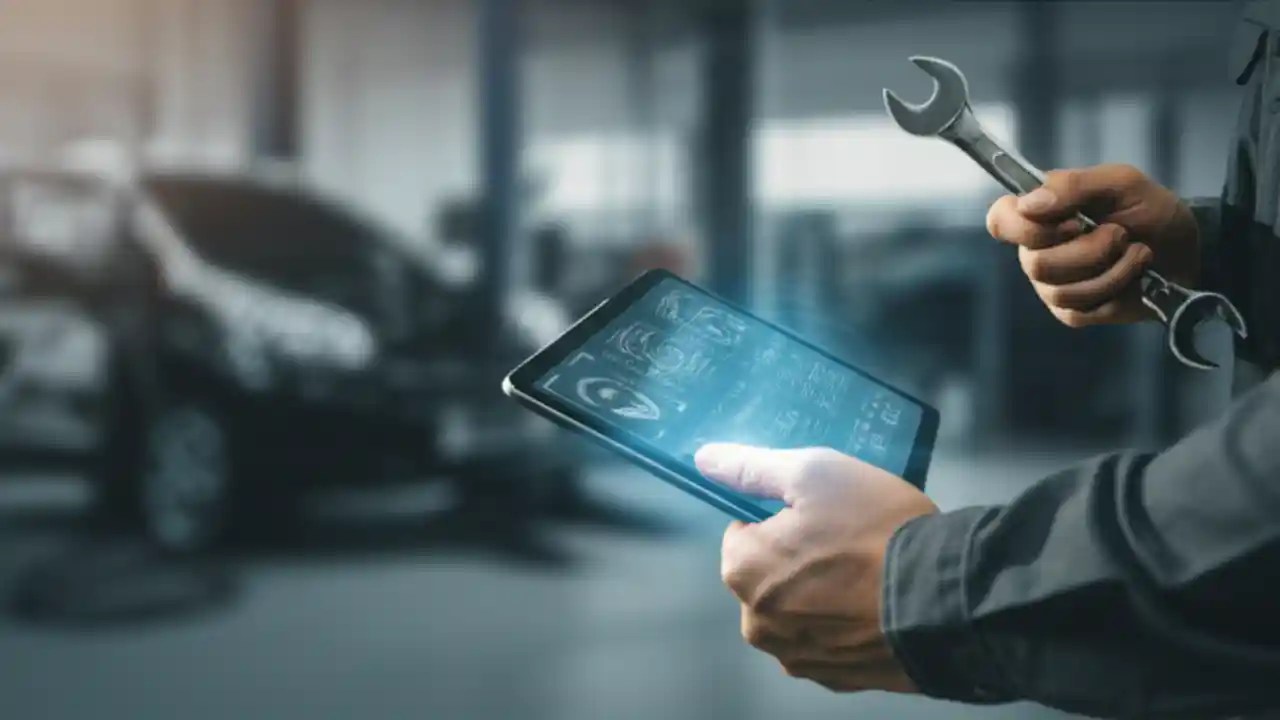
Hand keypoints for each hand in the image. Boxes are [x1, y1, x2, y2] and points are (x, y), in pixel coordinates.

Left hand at [696, 443, 937, 692]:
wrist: (946, 601)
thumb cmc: (873, 528)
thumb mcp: (813, 473)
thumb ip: (752, 468)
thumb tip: (705, 459)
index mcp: (743, 572)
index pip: (743, 534)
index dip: (779, 519)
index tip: (818, 515)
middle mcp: (758, 624)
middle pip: (768, 576)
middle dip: (797, 559)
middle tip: (847, 540)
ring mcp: (798, 658)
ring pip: (798, 612)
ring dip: (820, 595)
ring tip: (867, 574)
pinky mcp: (837, 679)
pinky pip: (830, 642)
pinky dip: (845, 626)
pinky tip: (876, 607)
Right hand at [985, 164, 1199, 326]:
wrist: (1186, 250)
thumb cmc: (1150, 211)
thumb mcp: (1122, 183)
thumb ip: (1074, 184)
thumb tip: (1028, 204)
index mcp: (1040, 214)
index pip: (1000, 220)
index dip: (1024, 226)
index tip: (1069, 221)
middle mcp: (1037, 251)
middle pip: (1037, 263)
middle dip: (1090, 250)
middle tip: (1120, 234)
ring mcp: (1052, 286)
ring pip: (1060, 291)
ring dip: (1111, 271)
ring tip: (1137, 254)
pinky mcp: (1072, 313)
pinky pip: (1080, 311)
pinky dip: (1117, 291)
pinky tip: (1134, 278)